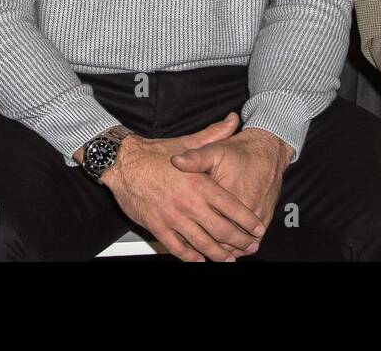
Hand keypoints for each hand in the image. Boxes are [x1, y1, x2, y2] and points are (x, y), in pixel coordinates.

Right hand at [100, 113, 265, 261]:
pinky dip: (191, 257)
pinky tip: (199, 260)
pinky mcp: (158, 227)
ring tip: (230, 259)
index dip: (248, 221)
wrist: (123, 163)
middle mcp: (189, 203)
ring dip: (219, 254)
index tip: (257, 228)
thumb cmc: (154, 153)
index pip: (231, 207)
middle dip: (240, 241)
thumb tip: (233, 120)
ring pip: (202, 243)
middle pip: (221, 230)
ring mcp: (173, 218)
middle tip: (250, 247)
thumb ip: (214, 134)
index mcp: (199, 184)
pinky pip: (178, 248)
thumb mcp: (188, 142)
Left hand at [170, 126, 291, 255]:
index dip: (195, 230)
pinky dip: (242, 245)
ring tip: (214, 253)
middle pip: (223, 236)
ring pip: (239, 241)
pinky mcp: (265, 216)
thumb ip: (195, 158)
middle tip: (199, 248)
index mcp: (226, 193)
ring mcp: (256, 214)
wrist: (267, 149)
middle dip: (211, 246)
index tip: (184, 234)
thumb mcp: (214, 150)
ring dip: (227, 249)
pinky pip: (253, 238)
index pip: (207, 219)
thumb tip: (176, 160)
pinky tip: (233, 248)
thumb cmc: (239, 151)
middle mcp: (243, 207)